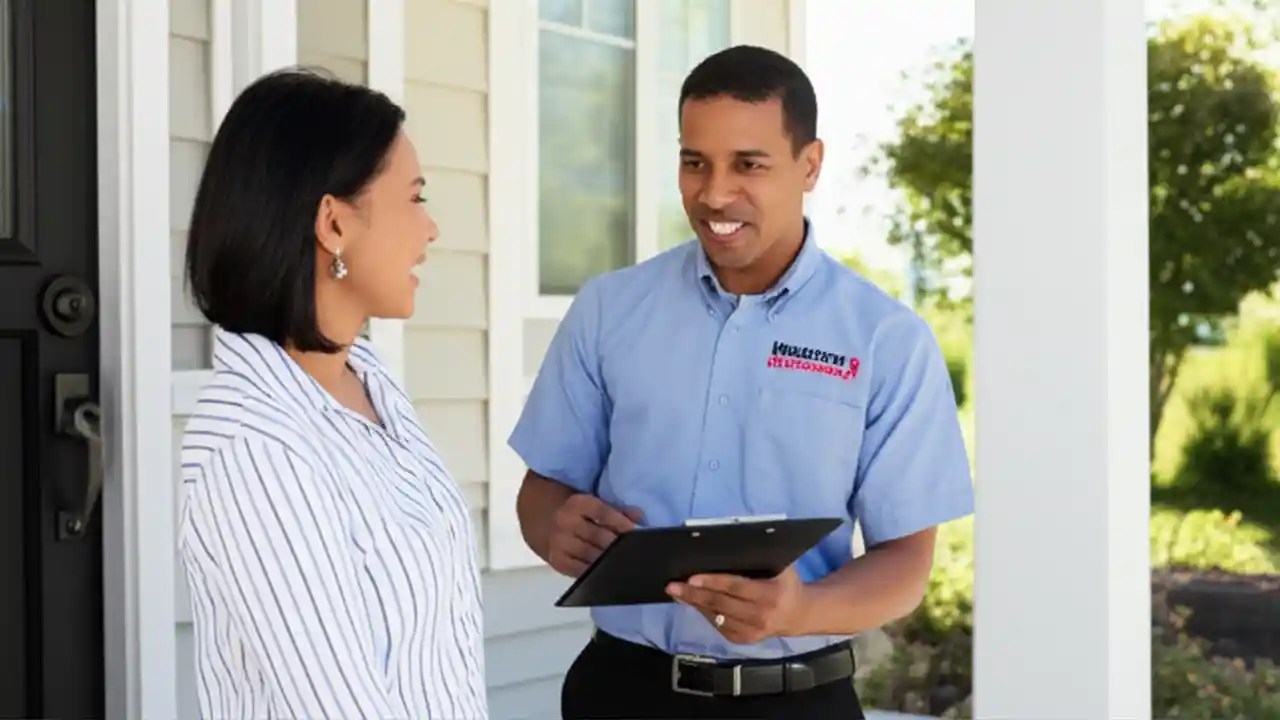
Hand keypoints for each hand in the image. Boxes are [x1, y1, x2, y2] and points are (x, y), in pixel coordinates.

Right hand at [546, 494, 642, 577]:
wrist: (543, 521)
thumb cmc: (576, 514)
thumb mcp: (593, 505)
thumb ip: (618, 510)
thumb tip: (640, 517)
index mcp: (577, 504)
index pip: (603, 513)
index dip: (620, 522)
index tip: (634, 531)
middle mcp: (566, 522)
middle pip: (599, 537)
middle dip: (618, 545)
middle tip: (633, 551)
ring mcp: (560, 543)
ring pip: (592, 556)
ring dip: (610, 561)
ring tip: (624, 563)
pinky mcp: (557, 561)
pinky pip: (580, 571)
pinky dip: (596, 572)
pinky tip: (607, 572)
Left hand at [666, 566, 806, 644]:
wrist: (797, 615)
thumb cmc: (785, 583)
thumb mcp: (782, 567)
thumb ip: (760, 557)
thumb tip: (726, 541)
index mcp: (771, 595)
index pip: (736, 587)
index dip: (713, 583)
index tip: (691, 578)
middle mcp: (761, 617)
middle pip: (721, 604)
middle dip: (694, 594)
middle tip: (673, 585)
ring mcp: (751, 632)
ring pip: (716, 616)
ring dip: (694, 604)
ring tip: (676, 592)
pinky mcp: (743, 640)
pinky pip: (718, 625)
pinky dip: (703, 613)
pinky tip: (692, 602)